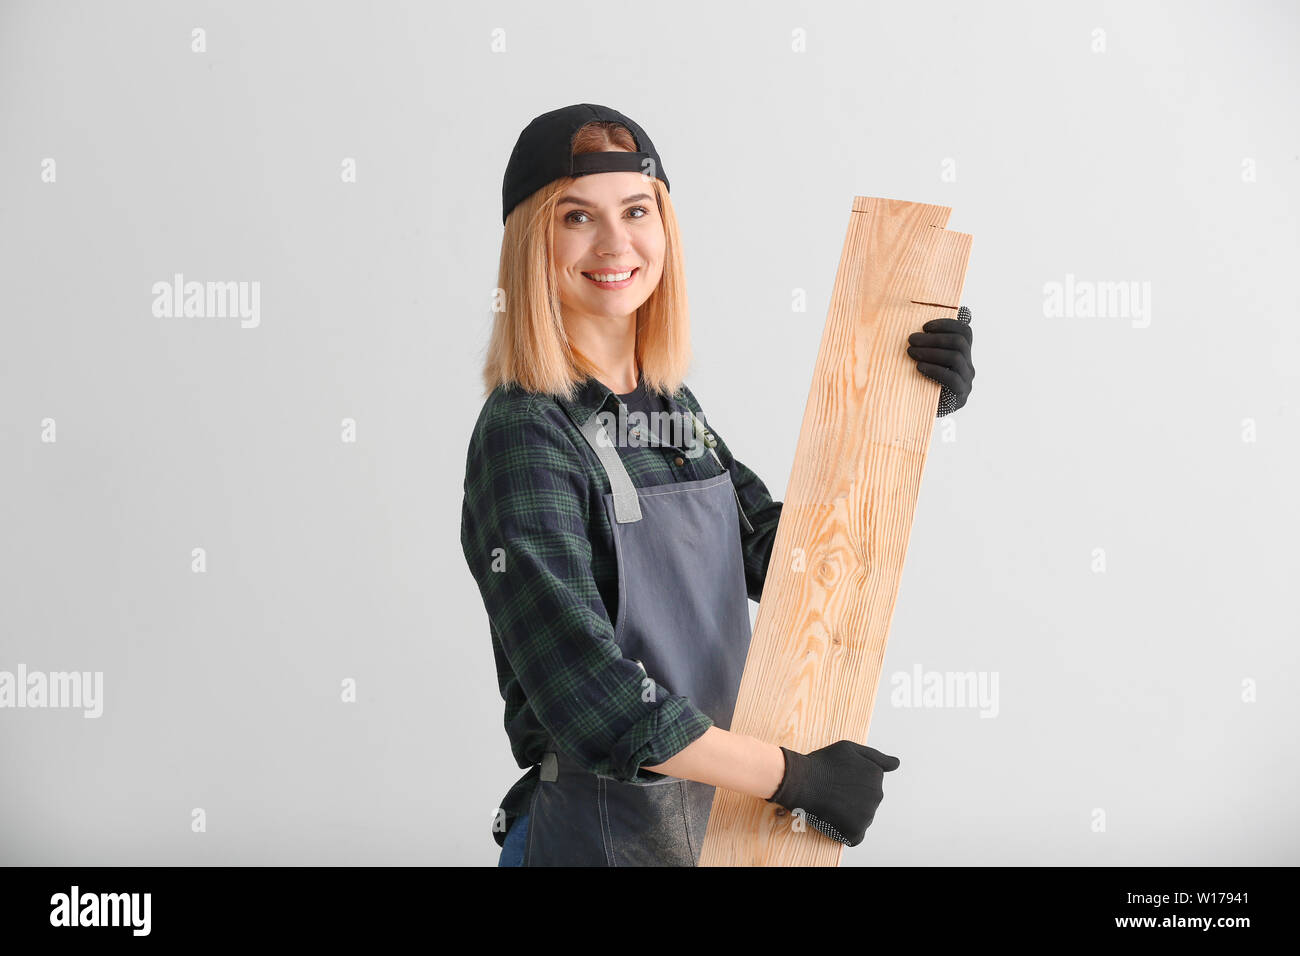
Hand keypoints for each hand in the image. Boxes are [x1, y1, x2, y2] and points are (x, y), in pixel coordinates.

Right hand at [766, 740, 900, 845]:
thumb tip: (897, 763)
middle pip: (864, 801)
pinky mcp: (856, 831)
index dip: (849, 782)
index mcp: (876, 775)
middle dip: (850, 798)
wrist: (801, 781)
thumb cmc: (822, 763)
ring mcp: (867, 814)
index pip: (867, 784)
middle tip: (831, 792)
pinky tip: (832, 819)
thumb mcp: (850, 749)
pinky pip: (854, 835)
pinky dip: (844, 830)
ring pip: (859, 818)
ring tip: (830, 804)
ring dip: (846, 814)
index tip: (836, 779)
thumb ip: (876, 757)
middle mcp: (877, 795)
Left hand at [907, 304, 973, 415]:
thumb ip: (924, 342)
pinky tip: (919, 367)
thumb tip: (918, 323)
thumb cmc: (916, 381)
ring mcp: (966, 381)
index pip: (965, 331)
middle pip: (959, 342)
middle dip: (933, 338)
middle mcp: (968, 366)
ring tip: (911, 352)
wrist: (916, 413)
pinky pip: (952, 378)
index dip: (947, 324)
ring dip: (931, 351)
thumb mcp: (920, 359)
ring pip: (955, 357)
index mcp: (962, 354)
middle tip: (911, 339)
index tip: (925, 326)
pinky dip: (934, 369)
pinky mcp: (960, 396)